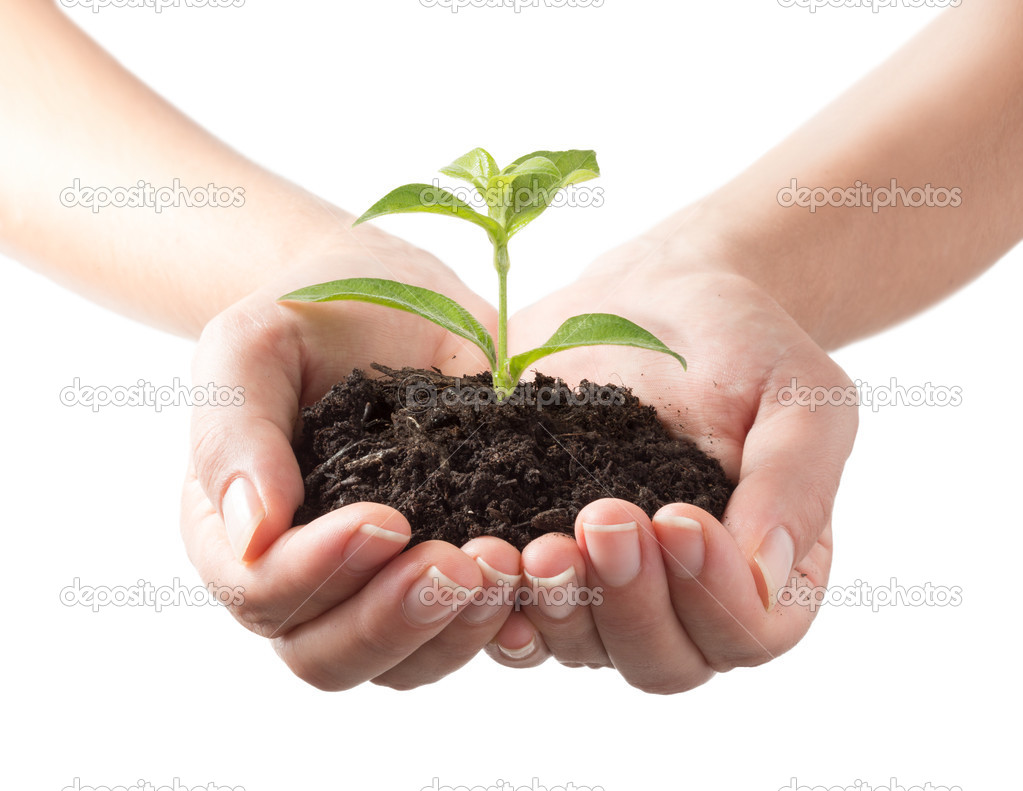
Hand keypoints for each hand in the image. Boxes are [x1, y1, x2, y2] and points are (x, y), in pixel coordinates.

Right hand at [180, 223, 521, 689]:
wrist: (395, 297)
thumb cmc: (312, 313)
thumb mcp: (252, 346)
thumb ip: (233, 431)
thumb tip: (251, 535)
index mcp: (234, 531)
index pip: (260, 592)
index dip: (319, 573)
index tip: (386, 520)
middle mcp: (300, 577)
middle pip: (326, 655)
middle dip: (392, 619)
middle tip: (460, 562)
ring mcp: (373, 586)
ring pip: (398, 665)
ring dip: (451, 632)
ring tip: (506, 569)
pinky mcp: (439, 576)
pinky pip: (458, 636)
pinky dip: (496, 625)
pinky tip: (534, 581)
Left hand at [486, 237, 857, 692]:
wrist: (654, 298)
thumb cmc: (743, 342)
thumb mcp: (800, 393)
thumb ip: (796, 482)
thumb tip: (767, 580)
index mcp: (766, 574)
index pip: (746, 630)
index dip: (711, 593)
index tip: (676, 517)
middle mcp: (686, 600)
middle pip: (661, 661)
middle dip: (629, 602)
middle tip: (603, 520)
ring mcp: (608, 588)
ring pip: (585, 648)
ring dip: (561, 610)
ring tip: (540, 546)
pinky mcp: (541, 560)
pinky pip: (517, 615)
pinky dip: (497, 606)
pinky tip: (483, 565)